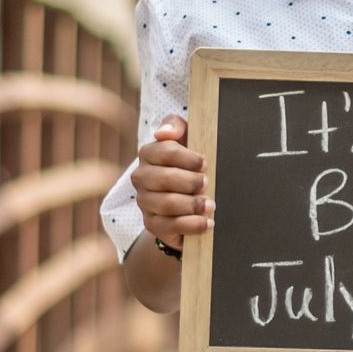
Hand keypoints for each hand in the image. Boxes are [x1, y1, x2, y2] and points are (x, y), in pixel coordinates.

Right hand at [133, 115, 211, 248]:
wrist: (187, 199)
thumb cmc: (189, 164)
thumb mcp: (187, 139)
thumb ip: (176, 126)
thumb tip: (163, 132)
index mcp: (149, 153)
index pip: (164, 151)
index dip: (188, 158)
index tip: (204, 163)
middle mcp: (142, 177)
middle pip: (164, 178)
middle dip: (190, 182)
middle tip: (207, 183)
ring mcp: (145, 202)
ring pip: (166, 204)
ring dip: (192, 204)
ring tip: (211, 205)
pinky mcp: (152, 224)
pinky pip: (169, 226)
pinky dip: (192, 225)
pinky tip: (208, 222)